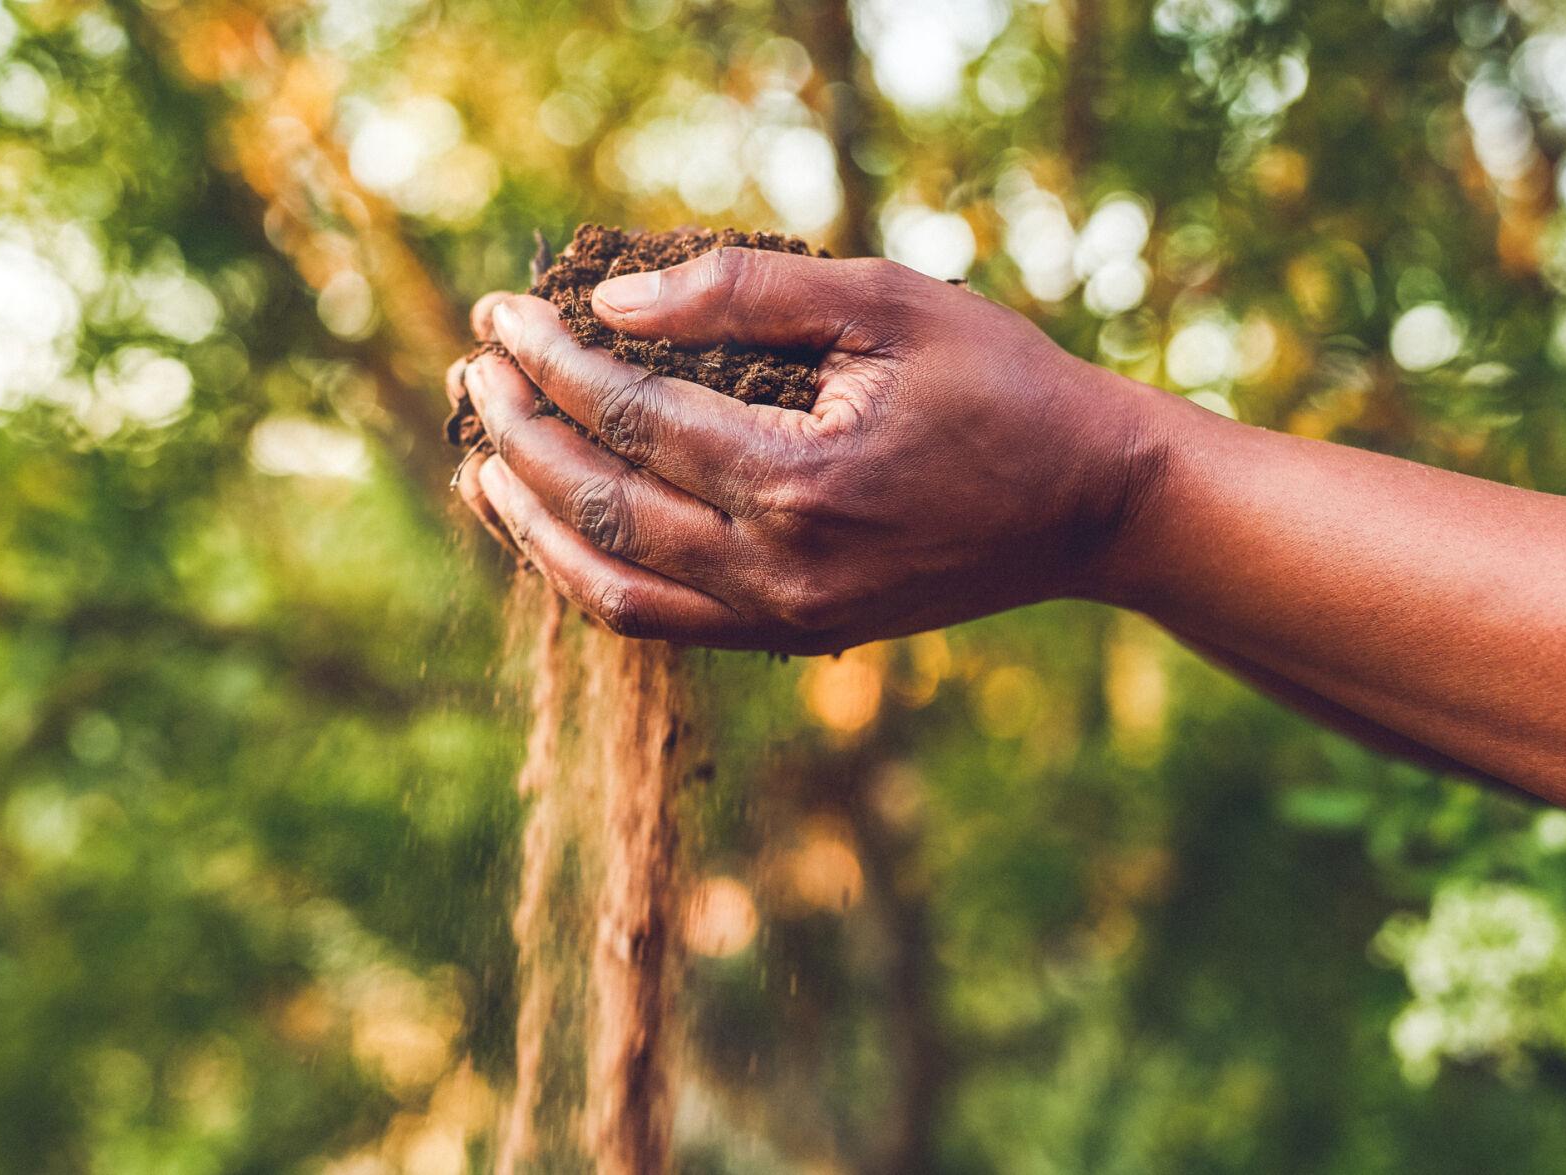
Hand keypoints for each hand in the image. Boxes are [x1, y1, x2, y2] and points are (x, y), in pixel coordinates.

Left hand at [450, 247, 1165, 652]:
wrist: (1091, 504)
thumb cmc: (1002, 385)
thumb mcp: (887, 303)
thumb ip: (746, 294)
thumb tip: (613, 306)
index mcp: (802, 480)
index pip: (631, 419)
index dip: (552, 364)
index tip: (500, 316)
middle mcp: (780, 570)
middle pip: (601, 504)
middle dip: (518, 434)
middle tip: (474, 373)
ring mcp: (786, 620)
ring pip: (612, 587)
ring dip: (532, 522)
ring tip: (481, 462)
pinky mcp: (797, 639)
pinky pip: (662, 622)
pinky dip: (593, 574)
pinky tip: (558, 527)